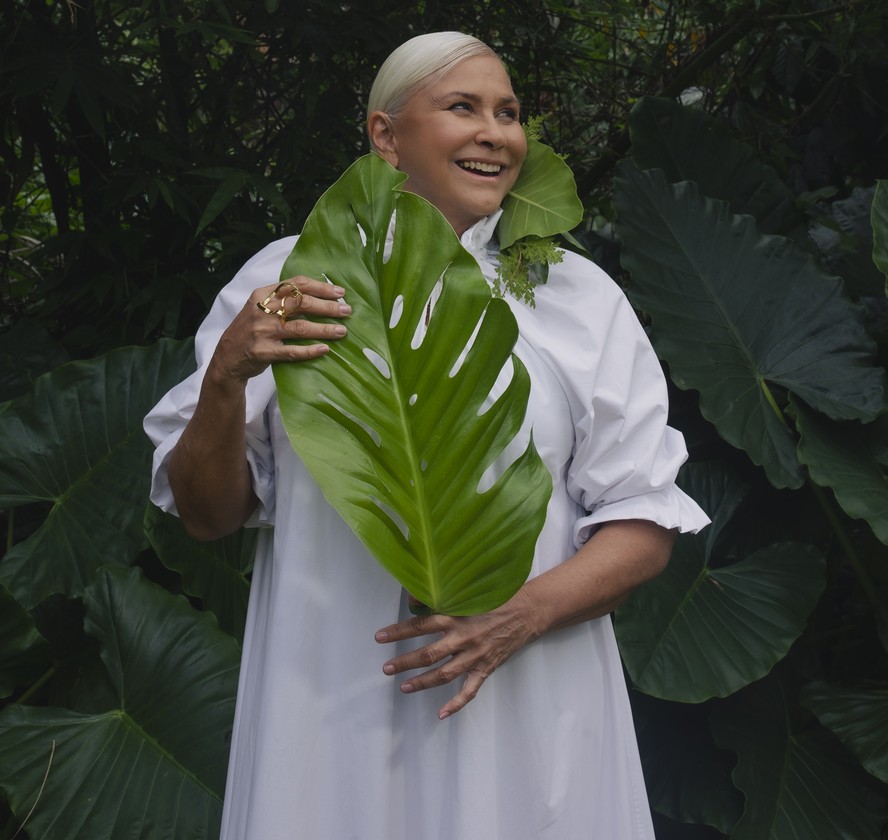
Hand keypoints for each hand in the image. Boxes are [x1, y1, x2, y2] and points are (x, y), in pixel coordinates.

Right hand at [209, 275, 351, 385]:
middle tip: (347, 311)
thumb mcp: (260, 307)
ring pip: (300, 328)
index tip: (340, 292)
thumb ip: (283, 299)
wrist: (227, 357)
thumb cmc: (251, 329)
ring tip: (342, 331)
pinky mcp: (263, 352)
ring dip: (325, 329)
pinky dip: (310, 351)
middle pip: (301, 303)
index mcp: (263, 294)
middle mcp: (262, 310)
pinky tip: (324, 349)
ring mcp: (262, 332)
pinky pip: (292, 351)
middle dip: (328, 307)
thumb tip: (321, 295)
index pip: (296, 284)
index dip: (320, 287)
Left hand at [375, 588, 540, 719]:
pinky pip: (470, 691)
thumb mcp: (469, 592)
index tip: (380, 637)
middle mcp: (463, 638)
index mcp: (457, 617)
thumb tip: (413, 597)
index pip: (421, 625)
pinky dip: (456, 704)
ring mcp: (475, 656)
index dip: (399, 631)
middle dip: (405, 662)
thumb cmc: (497, 598)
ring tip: (404, 687)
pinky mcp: (486, 668)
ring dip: (422, 682)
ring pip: (444, 674)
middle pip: (428, 654)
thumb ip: (442, 596)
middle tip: (386, 669)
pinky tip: (441, 714)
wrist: (528, 612)